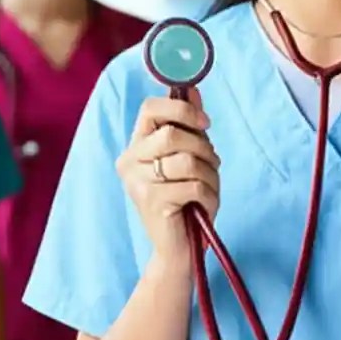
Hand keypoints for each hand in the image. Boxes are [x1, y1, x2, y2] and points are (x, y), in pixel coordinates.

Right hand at [116, 89, 219, 273]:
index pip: (150, 107)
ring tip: (208, 187)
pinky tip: (204, 206)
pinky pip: (193, 186)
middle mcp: (129, 162)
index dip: (182, 109)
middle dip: (202, 147)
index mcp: (136, 146)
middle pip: (171, 134)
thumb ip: (189, 126)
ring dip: (209, 174)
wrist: (178, 250)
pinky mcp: (151, 203)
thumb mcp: (190, 158)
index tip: (204, 123)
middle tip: (211, 164)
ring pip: (186, 160)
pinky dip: (209, 195)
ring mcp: (137, 183)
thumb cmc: (186, 201)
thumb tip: (192, 90)